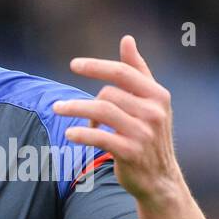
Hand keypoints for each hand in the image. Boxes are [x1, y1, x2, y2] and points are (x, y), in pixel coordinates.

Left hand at [53, 35, 184, 209]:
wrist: (160, 179)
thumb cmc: (150, 135)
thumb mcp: (150, 102)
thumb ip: (138, 71)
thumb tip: (127, 39)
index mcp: (158, 95)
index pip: (123, 72)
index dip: (97, 66)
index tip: (73, 65)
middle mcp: (154, 112)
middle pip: (109, 93)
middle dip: (85, 99)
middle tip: (66, 107)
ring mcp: (143, 133)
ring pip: (102, 111)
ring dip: (75, 109)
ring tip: (57, 109)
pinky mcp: (131, 152)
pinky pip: (100, 137)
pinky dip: (82, 133)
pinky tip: (69, 133)